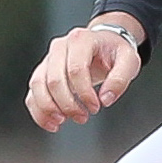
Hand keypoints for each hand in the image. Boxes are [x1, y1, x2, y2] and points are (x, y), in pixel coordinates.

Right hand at [25, 13, 144, 131]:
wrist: (104, 44)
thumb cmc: (115, 51)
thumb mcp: (129, 60)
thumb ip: (120, 79)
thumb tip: (106, 99)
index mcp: (81, 39)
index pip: (76, 69)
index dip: (84, 93)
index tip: (96, 107)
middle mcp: (60, 46)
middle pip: (54, 79)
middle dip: (67, 104)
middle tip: (82, 117)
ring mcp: (48, 59)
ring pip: (38, 86)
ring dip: (49, 108)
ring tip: (64, 121)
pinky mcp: (42, 73)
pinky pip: (32, 93)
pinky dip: (38, 111)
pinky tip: (51, 123)